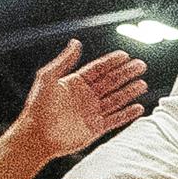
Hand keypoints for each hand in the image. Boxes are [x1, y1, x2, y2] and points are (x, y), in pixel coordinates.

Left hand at [7, 41, 147, 159]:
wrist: (36, 136)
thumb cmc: (37, 107)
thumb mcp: (48, 78)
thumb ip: (64, 60)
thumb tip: (75, 42)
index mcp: (75, 83)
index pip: (99, 69)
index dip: (112, 62)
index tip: (125, 55)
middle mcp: (86, 96)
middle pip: (111, 82)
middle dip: (126, 73)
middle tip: (140, 65)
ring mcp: (91, 112)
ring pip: (116, 99)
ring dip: (129, 92)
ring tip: (142, 84)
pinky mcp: (95, 128)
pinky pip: (115, 120)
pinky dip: (127, 114)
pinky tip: (138, 108)